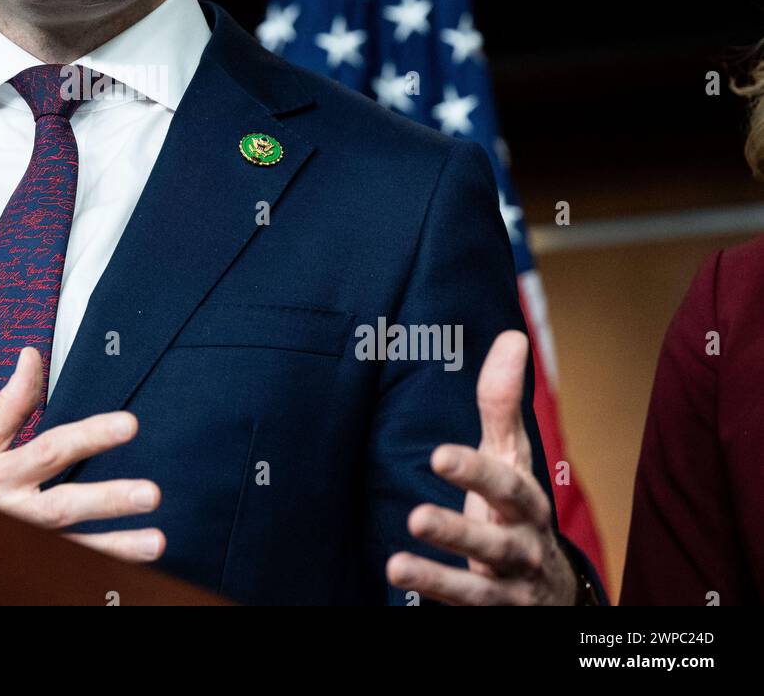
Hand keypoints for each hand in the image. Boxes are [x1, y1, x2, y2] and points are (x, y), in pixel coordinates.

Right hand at [0, 347, 164, 561]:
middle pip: (63, 506)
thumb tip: (32, 356)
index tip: (128, 425)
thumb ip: (10, 403)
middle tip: (151, 493)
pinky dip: (98, 574)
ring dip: (116, 547)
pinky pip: (68, 573)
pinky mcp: (27, 569)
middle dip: (108, 500)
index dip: (90, 436)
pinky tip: (133, 571)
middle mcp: (11, 511)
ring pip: (72, 549)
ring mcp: (20, 545)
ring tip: (155, 542)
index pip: (50, 449)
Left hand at [386, 330, 577, 604]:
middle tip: (416, 518)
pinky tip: (399, 587)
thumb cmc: (519, 509)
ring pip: (477, 588)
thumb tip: (510, 336)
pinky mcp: (492, 612)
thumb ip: (502, 404)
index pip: (503, 484)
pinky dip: (436, 599)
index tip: (438, 454)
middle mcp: (522, 546)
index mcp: (525, 501)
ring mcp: (508, 585)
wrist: (555, 590)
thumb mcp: (513, 458)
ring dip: (437, 579)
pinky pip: (465, 610)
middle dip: (459, 531)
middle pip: (494, 540)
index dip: (474, 470)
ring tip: (394, 566)